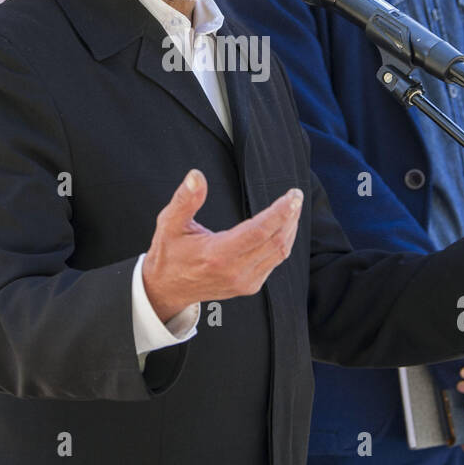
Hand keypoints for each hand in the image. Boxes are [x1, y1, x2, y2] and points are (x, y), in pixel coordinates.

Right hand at [142, 169, 302, 321]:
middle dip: (290, 216)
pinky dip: (282, 242)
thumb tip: (196, 176)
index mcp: (217, 255)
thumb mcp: (169, 223)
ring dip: (290, 229)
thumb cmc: (169, 254)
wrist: (167, 289)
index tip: (293, 195)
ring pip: (280, 253)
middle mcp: (235, 271)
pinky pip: (274, 262)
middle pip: (276, 241)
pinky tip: (282, 226)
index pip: (260, 231)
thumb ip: (185, 199)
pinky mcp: (249, 286)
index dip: (280, 212)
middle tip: (296, 196)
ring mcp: (244, 282)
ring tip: (293, 208)